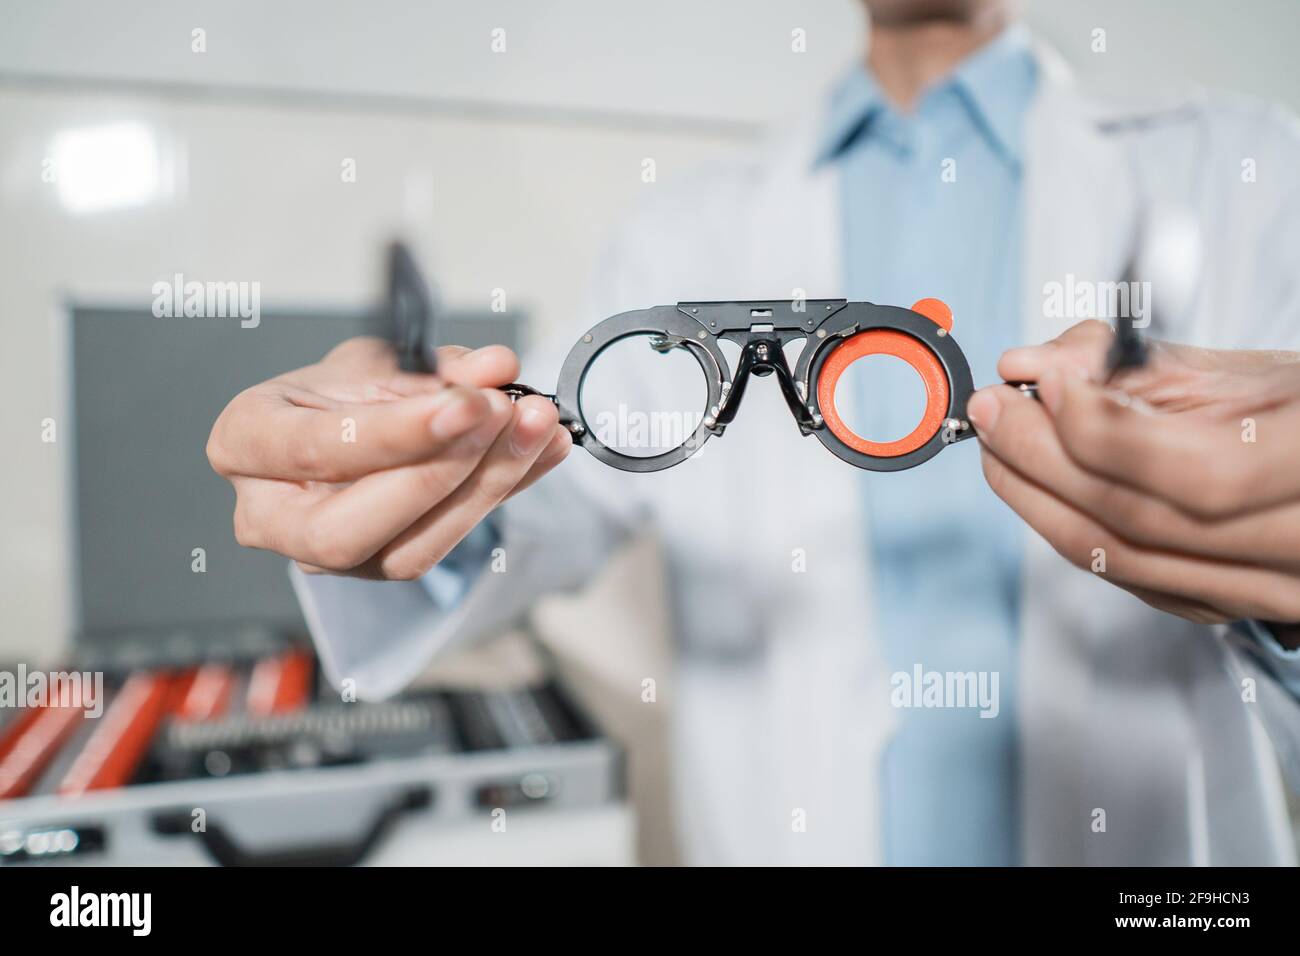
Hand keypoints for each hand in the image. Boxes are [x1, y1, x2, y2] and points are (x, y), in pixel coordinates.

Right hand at [206, 337, 570, 578]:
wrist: (348, 419)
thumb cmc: (341, 391)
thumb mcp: (378, 359)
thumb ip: (434, 367)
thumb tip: (496, 368)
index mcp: (244, 440)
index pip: (316, 448)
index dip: (398, 432)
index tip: (468, 401)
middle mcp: (270, 514)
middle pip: (349, 528)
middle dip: (439, 475)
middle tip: (505, 415)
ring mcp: (325, 554)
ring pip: (407, 552)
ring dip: (486, 486)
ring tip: (537, 425)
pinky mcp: (382, 568)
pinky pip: (447, 547)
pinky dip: (506, 490)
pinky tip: (546, 447)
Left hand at [967, 319, 1299, 640]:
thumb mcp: (1242, 372)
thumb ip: (1133, 366)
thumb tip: (1030, 365)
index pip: (1193, 475)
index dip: (1103, 432)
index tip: (1044, 384)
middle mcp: (1297, 545)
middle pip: (1137, 520)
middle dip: (1042, 458)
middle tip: (995, 409)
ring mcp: (1263, 591)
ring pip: (1118, 558)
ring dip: (1036, 497)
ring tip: (998, 442)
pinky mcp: (1223, 606)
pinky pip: (1125, 576)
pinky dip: (1068, 526)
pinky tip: (1035, 485)